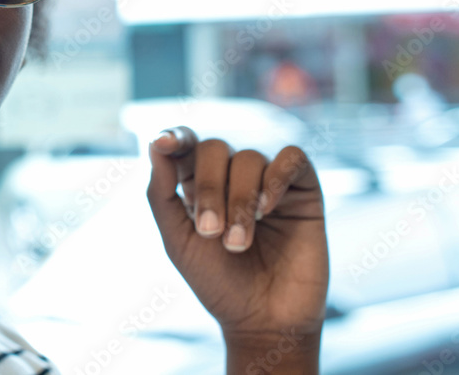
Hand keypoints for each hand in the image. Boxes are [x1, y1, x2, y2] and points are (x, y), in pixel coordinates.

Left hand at [145, 126, 328, 343]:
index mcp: (198, 185)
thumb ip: (161, 193)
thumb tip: (155, 144)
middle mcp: (233, 177)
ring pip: (249, 157)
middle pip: (214, 149)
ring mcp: (269, 182)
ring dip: (239, 200)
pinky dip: (275, 177)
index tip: (165, 144)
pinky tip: (266, 209)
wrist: (265, 322)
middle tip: (210, 232)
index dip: (176, 136)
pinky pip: (292, 158)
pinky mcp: (304, 190)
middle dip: (207, 188)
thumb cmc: (218, 283)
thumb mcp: (178, 241)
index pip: (187, 145)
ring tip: (237, 243)